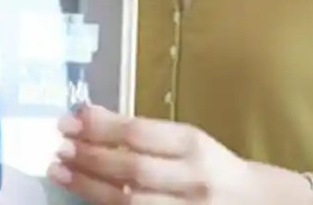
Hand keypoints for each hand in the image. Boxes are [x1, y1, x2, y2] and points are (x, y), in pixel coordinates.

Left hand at [47, 105, 265, 203]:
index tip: (69, 120)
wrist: (252, 203)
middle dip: (91, 157)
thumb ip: (143, 132)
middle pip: (133, 169)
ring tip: (60, 171)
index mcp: (194, 145)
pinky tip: (83, 195)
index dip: (101, 127)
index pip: (141, 133)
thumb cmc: (209, 165)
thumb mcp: (186, 140)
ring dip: (89, 186)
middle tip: (60, 147)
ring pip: (130, 202)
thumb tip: (86, 116)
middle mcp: (192, 180)